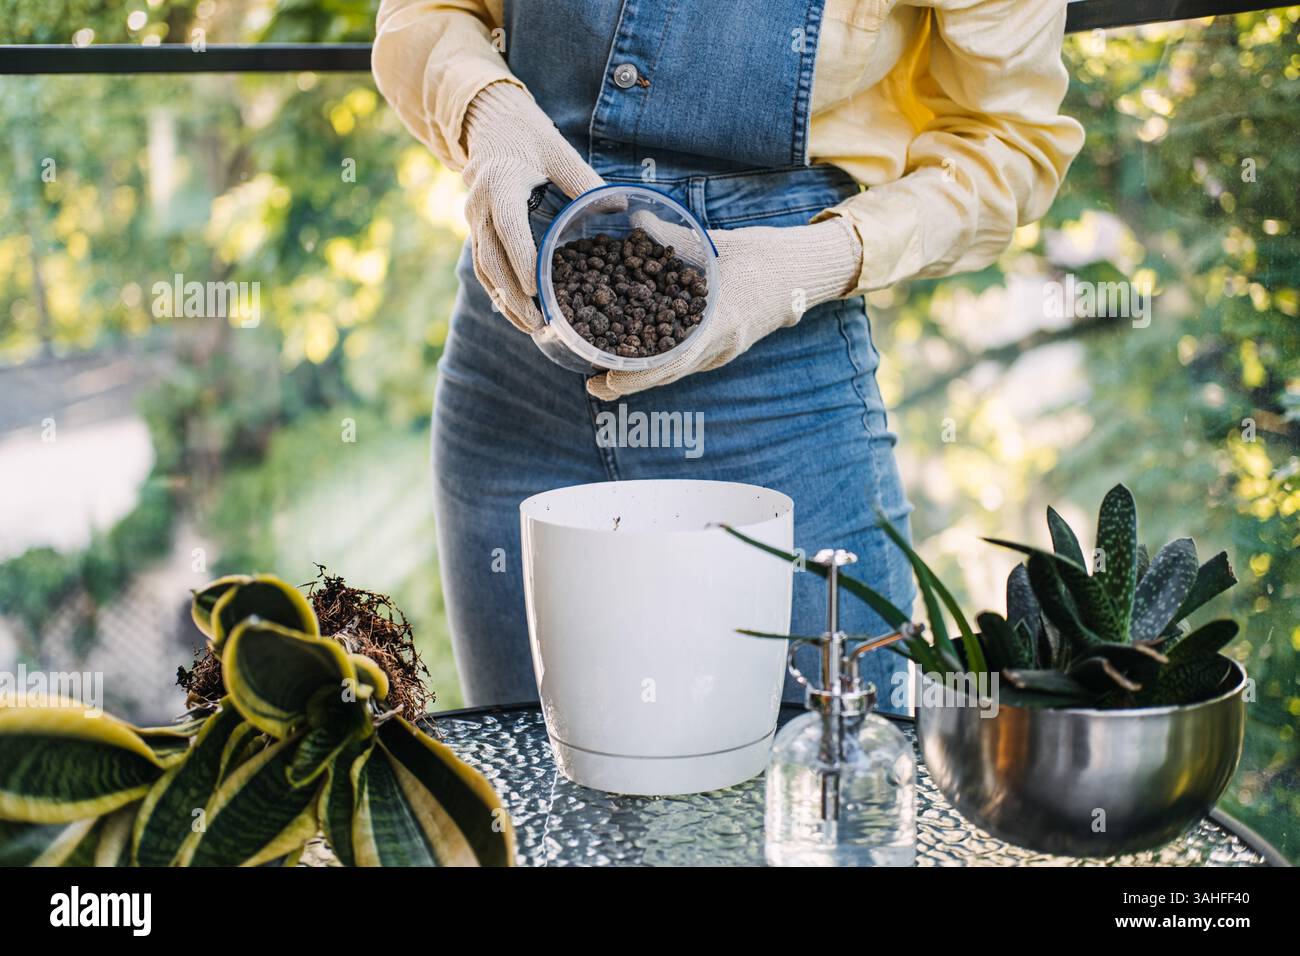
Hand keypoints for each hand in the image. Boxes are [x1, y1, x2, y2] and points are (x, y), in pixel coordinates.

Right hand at [462, 82, 605, 331]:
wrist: (490, 122)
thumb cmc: (530, 137)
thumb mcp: (559, 153)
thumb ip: (585, 181)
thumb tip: (621, 206)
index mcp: (500, 183)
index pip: (508, 227)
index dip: (520, 259)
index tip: (534, 288)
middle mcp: (479, 204)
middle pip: (491, 258)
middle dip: (512, 295)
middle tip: (537, 323)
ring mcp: (473, 219)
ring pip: (484, 268)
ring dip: (504, 300)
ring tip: (530, 327)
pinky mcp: (475, 229)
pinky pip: (483, 265)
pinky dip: (498, 291)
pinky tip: (517, 312)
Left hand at [585, 216, 862, 399]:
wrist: (800, 274)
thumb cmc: (762, 256)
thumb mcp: (718, 242)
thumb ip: (675, 237)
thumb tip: (635, 217)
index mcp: (724, 320)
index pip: (677, 358)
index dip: (642, 374)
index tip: (611, 380)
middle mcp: (722, 344)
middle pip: (670, 374)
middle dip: (631, 384)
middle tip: (593, 387)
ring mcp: (723, 351)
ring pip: (676, 372)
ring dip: (640, 379)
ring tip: (600, 380)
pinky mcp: (721, 349)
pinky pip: (686, 363)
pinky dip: (658, 366)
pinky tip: (632, 361)